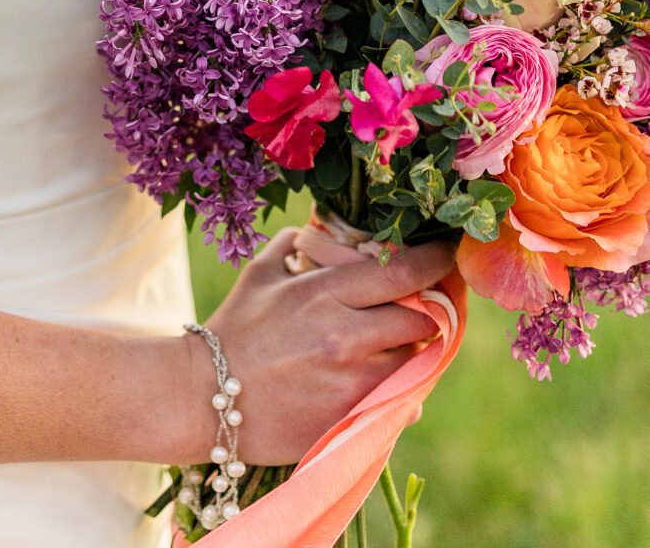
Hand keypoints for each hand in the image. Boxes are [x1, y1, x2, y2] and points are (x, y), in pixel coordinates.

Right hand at [184, 225, 456, 464]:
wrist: (205, 398)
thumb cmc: (235, 329)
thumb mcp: (262, 274)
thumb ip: (298, 244)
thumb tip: (329, 231)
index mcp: (323, 293)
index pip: (402, 272)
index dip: (434, 262)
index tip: (446, 254)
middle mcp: (345, 337)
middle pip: (421, 320)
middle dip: (425, 311)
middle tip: (420, 305)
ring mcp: (351, 384)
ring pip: (416, 361)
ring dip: (413, 350)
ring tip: (395, 342)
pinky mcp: (352, 420)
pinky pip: (403, 402)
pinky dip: (402, 389)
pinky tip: (380, 379)